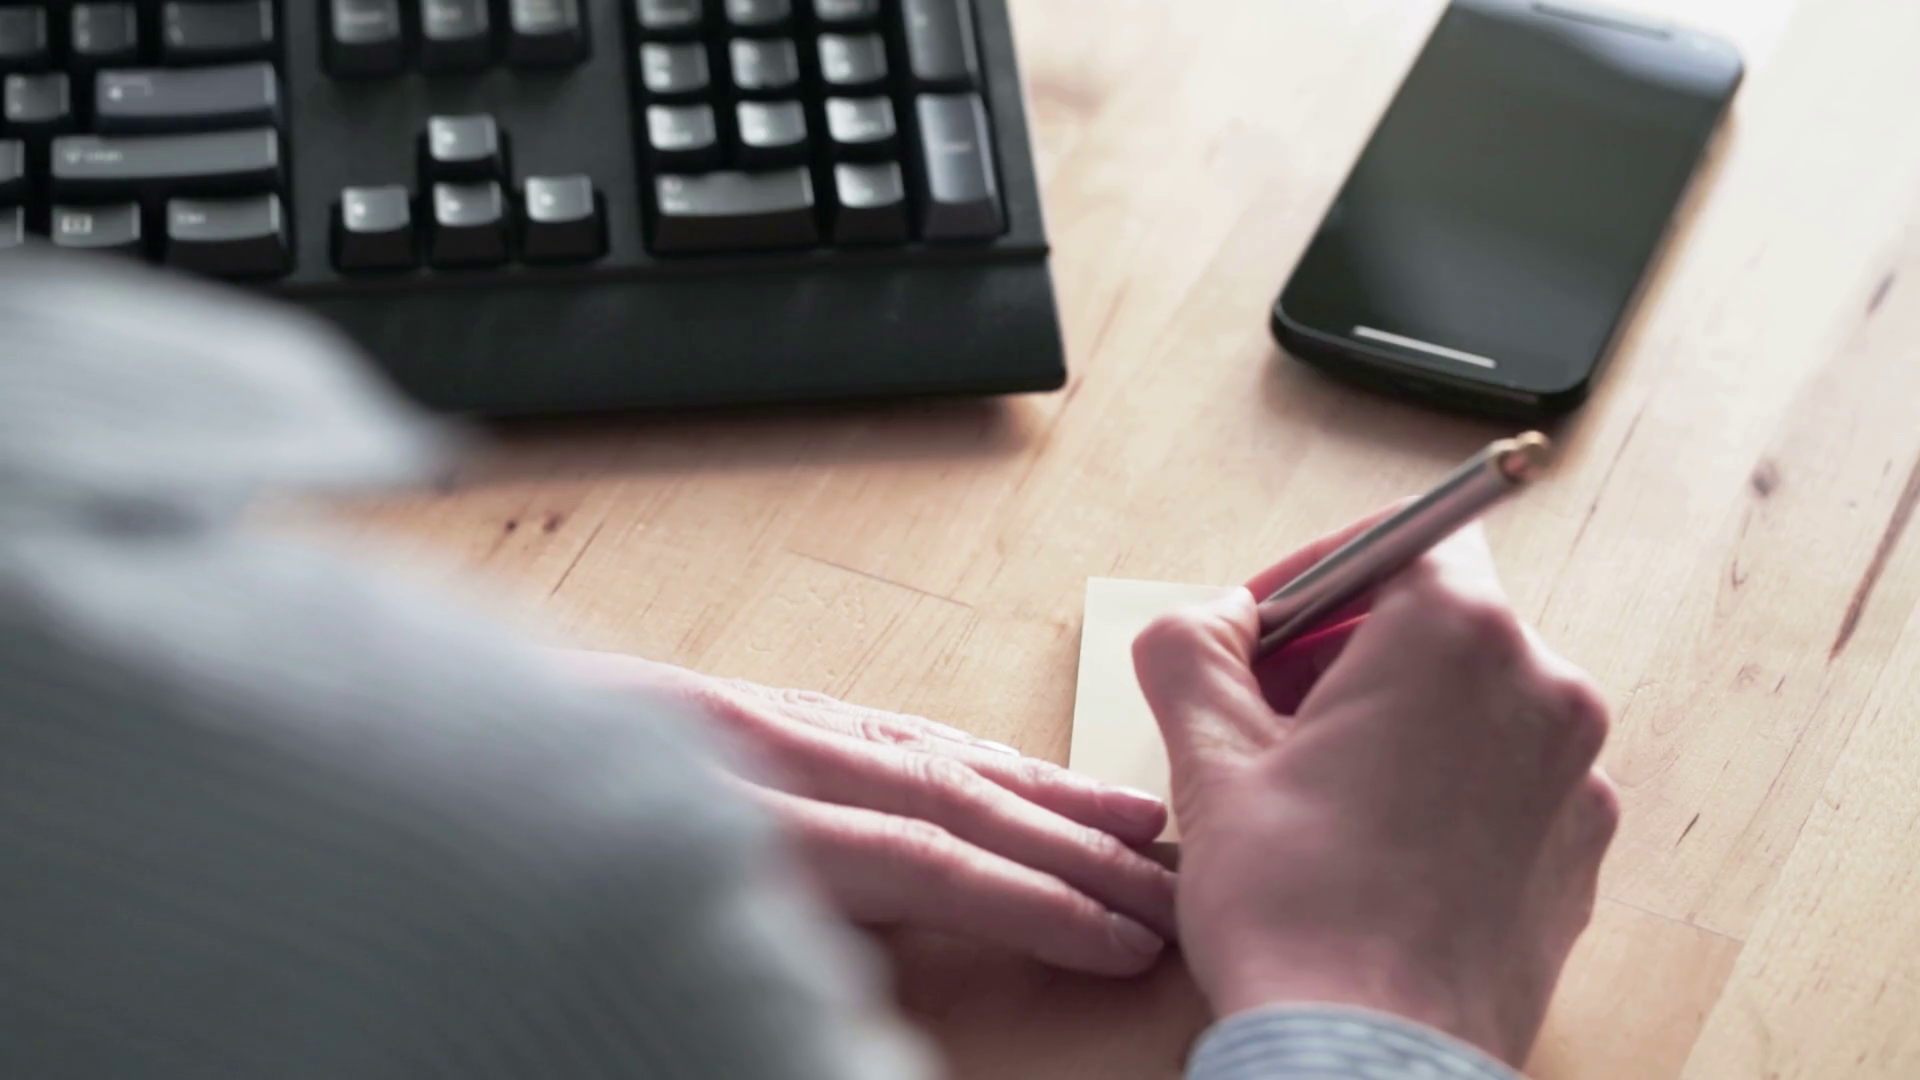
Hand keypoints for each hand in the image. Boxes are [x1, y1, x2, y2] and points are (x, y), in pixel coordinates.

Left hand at [552, 650, 1177, 977]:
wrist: (418, 763)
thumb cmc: (523, 877)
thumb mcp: (645, 939)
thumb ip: (783, 960)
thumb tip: (867, 1006)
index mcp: (741, 811)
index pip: (928, 862)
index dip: (1037, 906)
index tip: (1121, 939)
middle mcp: (769, 745)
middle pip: (955, 799)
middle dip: (1073, 850)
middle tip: (1172, 889)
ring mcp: (768, 715)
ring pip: (940, 752)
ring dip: (1047, 793)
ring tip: (1139, 823)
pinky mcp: (760, 705)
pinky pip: (896, 728)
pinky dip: (976, 756)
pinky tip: (1021, 778)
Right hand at [1131, 521, 1617, 1063]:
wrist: (1369, 1058)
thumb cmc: (1296, 909)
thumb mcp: (1207, 756)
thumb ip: (1191, 648)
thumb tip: (1207, 622)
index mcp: (1458, 635)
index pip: (1402, 538)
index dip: (1318, 571)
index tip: (1269, 622)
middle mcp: (1544, 686)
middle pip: (1437, 621)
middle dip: (1347, 653)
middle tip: (1268, 715)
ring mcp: (1576, 774)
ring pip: (1472, 703)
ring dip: (1394, 721)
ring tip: (1315, 795)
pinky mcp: (1582, 848)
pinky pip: (1507, 776)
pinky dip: (1443, 786)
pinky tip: (1375, 847)